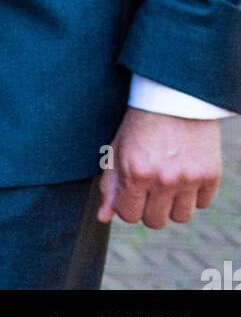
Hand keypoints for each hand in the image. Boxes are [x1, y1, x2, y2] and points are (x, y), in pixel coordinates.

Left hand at [97, 107, 221, 227]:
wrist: (174, 95)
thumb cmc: (141, 121)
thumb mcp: (118, 148)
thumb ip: (110, 184)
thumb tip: (105, 217)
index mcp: (135, 173)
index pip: (129, 215)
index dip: (129, 204)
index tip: (133, 190)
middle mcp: (163, 179)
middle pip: (155, 222)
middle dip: (150, 207)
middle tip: (151, 185)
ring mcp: (189, 178)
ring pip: (180, 217)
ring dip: (174, 203)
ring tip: (170, 179)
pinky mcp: (210, 174)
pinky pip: (202, 203)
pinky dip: (195, 193)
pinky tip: (187, 171)